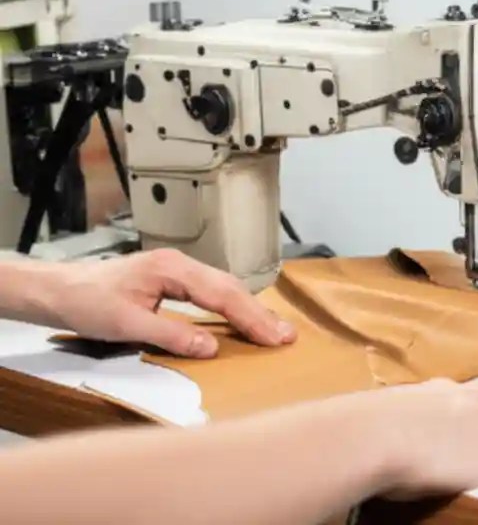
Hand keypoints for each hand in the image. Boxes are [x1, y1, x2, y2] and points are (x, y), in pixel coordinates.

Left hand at [47, 248, 295, 357]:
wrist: (56, 289)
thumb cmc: (85, 302)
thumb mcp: (126, 324)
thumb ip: (171, 334)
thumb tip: (211, 347)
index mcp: (173, 269)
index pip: (223, 294)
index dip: (251, 318)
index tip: (275, 338)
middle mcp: (180, 264)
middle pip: (231, 287)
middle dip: (260, 313)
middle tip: (286, 336)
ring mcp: (176, 269)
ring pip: (224, 287)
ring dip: (249, 310)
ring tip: (273, 330)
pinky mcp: (171, 279)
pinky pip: (211, 290)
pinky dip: (232, 306)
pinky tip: (242, 318)